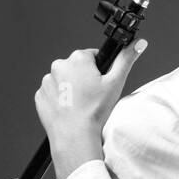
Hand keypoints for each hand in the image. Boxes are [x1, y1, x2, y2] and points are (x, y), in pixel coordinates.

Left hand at [33, 40, 147, 162]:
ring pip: (64, 79)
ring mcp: (47, 81)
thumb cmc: (94, 110)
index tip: (101, 83)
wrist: (74, 134)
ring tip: (81, 103)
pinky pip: (53, 92)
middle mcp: (59, 66)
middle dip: (85, 77)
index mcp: (78, 59)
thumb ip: (127, 58)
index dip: (100, 70)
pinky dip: (61, 98)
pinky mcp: (40, 95)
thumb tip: (138, 43)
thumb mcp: (116, 82)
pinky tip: (70, 108)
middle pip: (77, 67)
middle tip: (93, 94)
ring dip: (72, 87)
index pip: (92, 56)